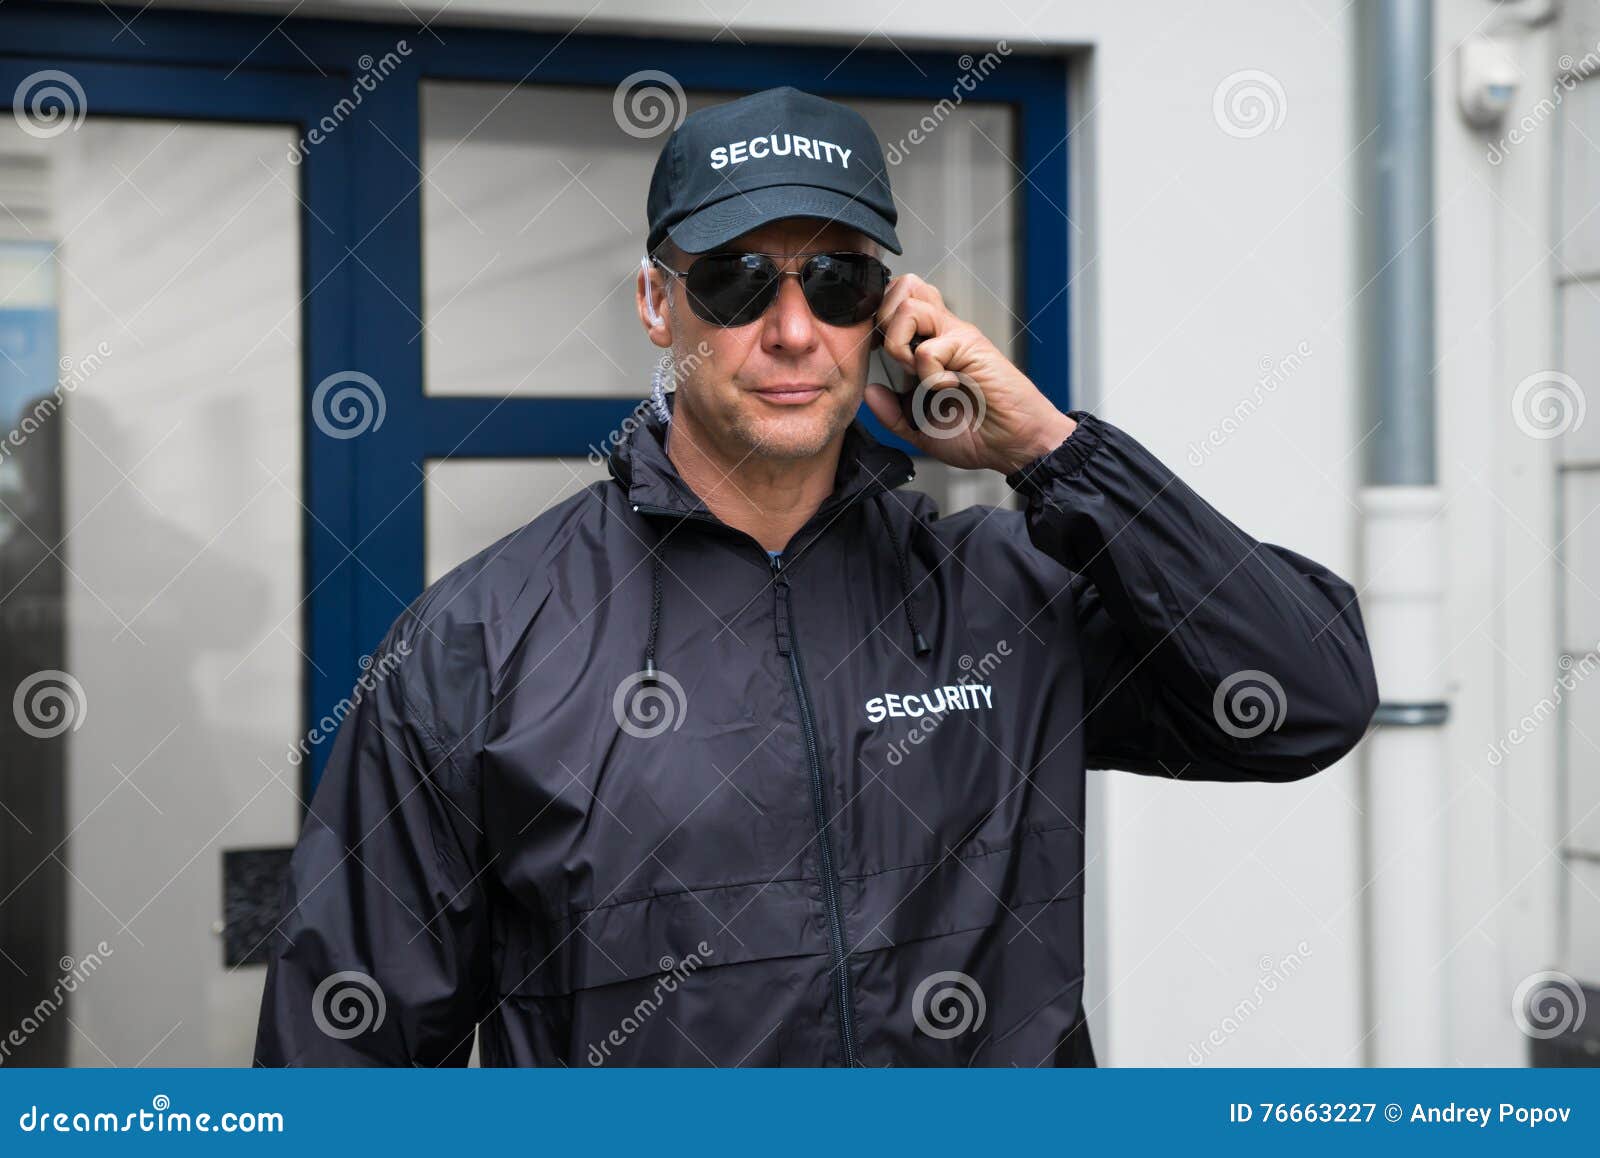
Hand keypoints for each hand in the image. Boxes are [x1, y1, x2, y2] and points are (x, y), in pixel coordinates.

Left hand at [863, 273, 1075, 474]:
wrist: (1014, 445)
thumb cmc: (978, 435)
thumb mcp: (921, 431)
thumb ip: (893, 414)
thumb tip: (870, 391)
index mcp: (930, 345)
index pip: (898, 304)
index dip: (879, 321)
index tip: (880, 358)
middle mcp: (942, 333)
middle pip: (902, 288)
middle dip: (883, 322)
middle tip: (896, 359)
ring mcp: (956, 336)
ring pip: (909, 306)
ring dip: (900, 344)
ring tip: (916, 373)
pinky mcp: (970, 345)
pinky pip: (928, 349)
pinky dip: (929, 376)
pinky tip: (948, 389)